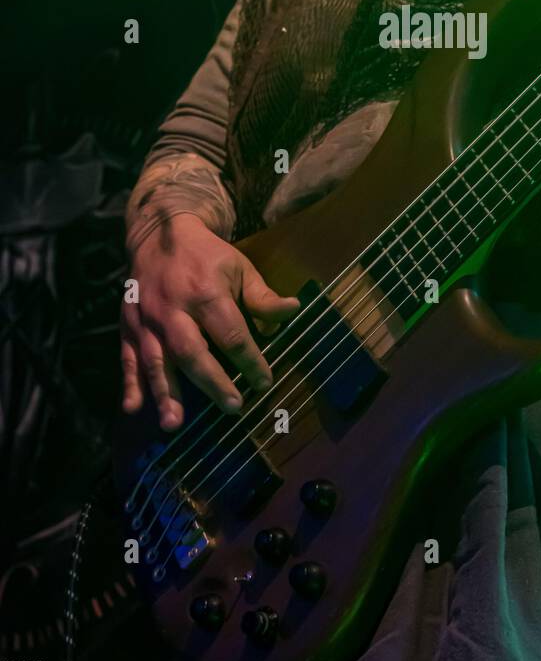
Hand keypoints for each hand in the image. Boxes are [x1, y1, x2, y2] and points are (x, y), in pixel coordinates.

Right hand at [120, 213, 298, 430]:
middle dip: (212, 382)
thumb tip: (293, 312)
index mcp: (205, 292)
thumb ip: (262, 297)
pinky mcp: (128, 326)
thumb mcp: (239, 268)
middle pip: (192, 350)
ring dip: (166, 393)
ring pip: (156, 360)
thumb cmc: (207, 256)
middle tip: (233, 407)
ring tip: (175, 424)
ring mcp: (147, 319)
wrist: (160, 236)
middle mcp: (173, 308)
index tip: (265, 382)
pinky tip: (134, 408)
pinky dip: (130, 384)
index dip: (249, 359)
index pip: (231, 333)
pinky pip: (128, 358)